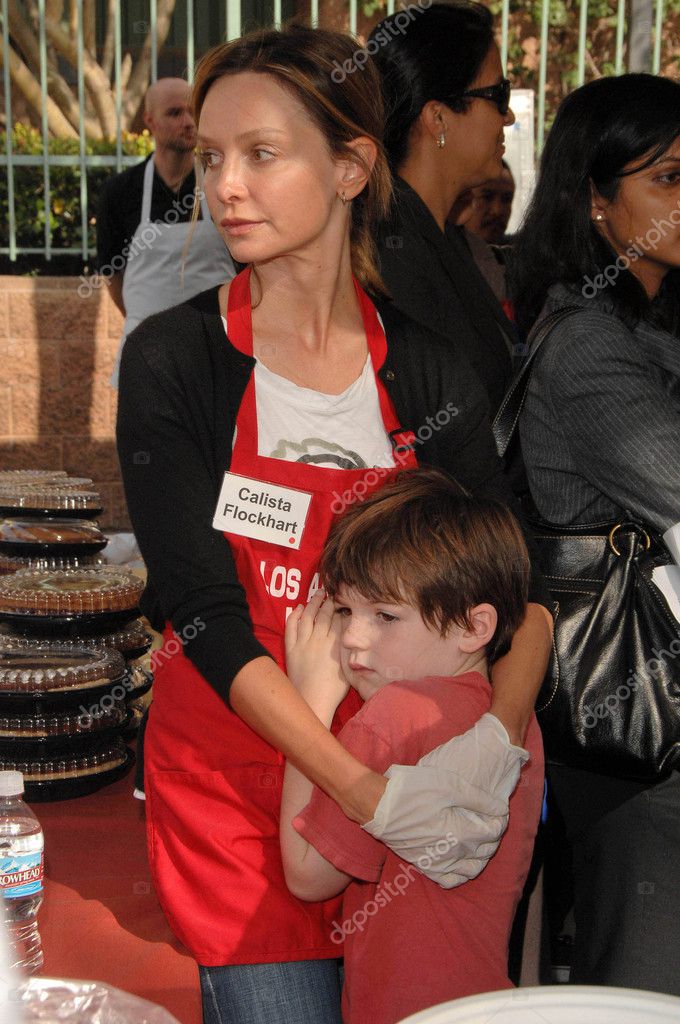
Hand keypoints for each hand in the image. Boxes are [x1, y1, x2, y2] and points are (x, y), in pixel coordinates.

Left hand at [285, 591, 349, 718]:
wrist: (312, 701)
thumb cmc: (333, 690)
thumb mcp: (348, 668)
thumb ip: (349, 651)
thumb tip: (352, 638)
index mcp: (335, 644)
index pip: (338, 620)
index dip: (340, 610)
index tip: (341, 603)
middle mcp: (319, 640)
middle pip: (324, 615)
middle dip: (328, 603)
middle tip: (330, 594)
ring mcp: (303, 643)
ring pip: (308, 617)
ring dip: (312, 604)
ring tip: (316, 595)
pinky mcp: (291, 649)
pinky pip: (291, 627)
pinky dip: (294, 616)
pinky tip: (297, 608)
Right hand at [361, 713, 528, 887]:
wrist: (378, 805)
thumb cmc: (413, 790)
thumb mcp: (448, 784)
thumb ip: (478, 798)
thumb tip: (501, 809)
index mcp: (461, 831)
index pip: (492, 832)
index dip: (500, 821)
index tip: (500, 811)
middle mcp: (452, 852)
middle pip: (484, 851)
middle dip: (493, 838)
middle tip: (492, 823)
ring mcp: (437, 862)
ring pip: (471, 869)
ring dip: (481, 857)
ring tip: (480, 841)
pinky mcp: (423, 865)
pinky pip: (449, 880)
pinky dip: (460, 874)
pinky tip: (462, 862)